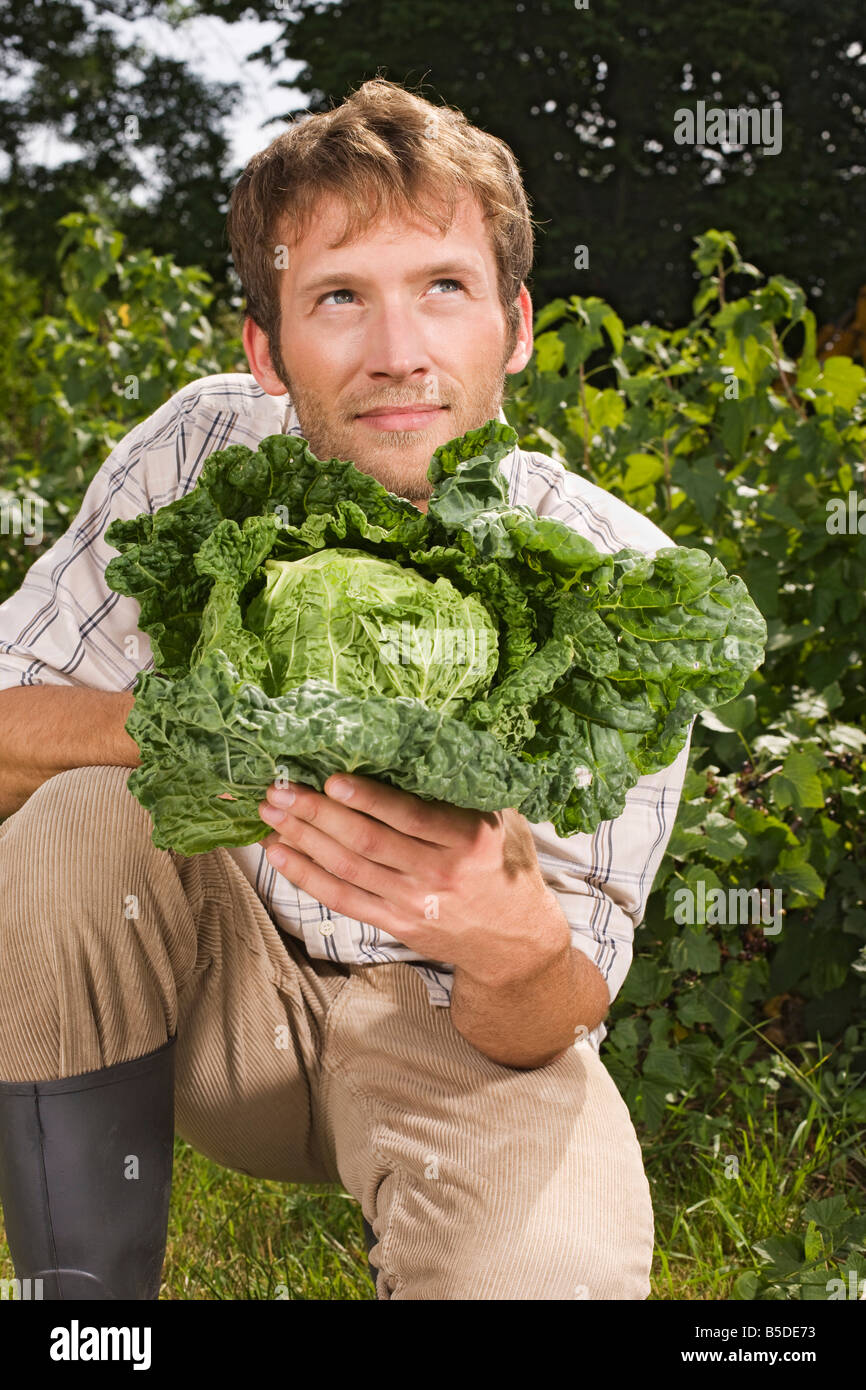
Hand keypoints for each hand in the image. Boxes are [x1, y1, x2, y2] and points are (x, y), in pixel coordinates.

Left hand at [257, 773, 569, 986]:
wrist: (512, 939)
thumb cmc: (502, 864)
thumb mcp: (500, 820)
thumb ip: (463, 788)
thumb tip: (418, 737)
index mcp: (466, 839)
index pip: (410, 816)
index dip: (368, 799)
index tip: (332, 779)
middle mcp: (438, 872)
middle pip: (367, 842)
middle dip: (317, 814)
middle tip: (279, 789)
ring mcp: (413, 901)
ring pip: (348, 868)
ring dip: (303, 840)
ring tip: (270, 814)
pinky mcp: (395, 923)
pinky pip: (343, 898)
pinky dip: (307, 876)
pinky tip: (280, 854)